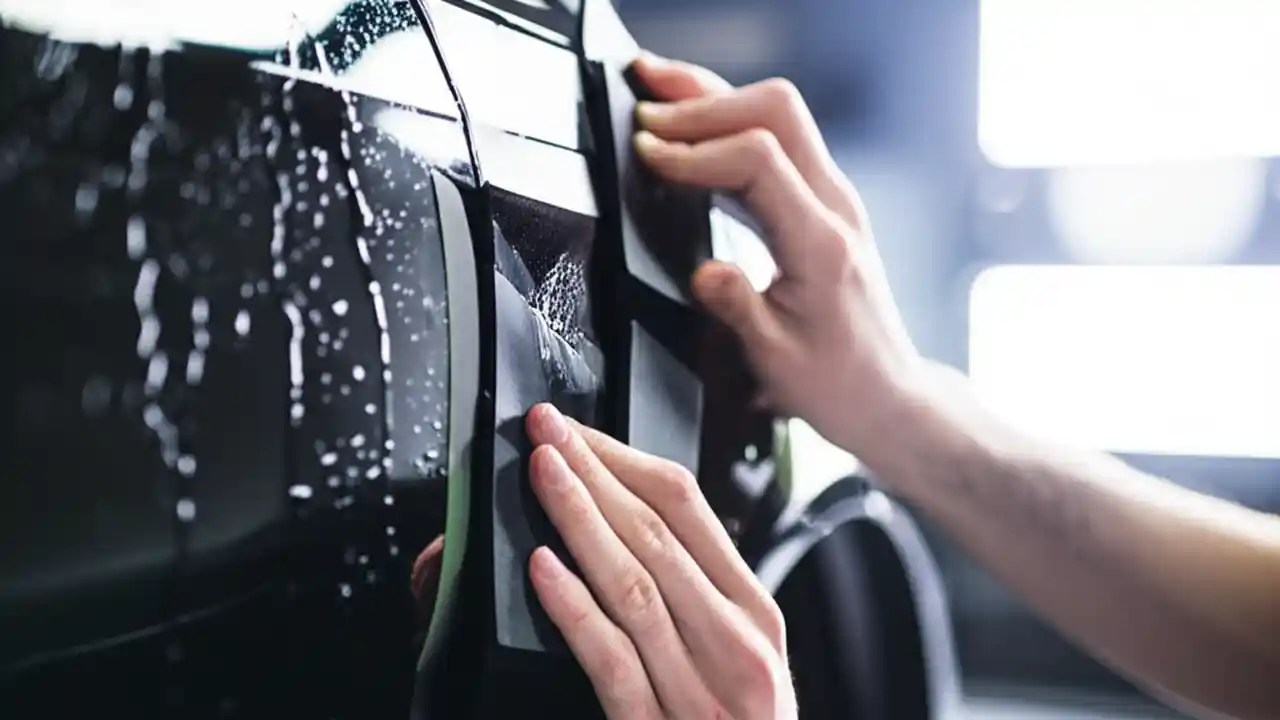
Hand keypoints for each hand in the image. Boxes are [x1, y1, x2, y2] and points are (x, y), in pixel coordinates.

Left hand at [525, 403, 795, 719]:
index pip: (688, 508)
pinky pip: (614, 664)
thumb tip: (617, 523)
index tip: (577, 429)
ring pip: (634, 586)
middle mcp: (738, 647)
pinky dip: (576, 611)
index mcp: (754, 614)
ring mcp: (702, 695)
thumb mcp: (737, 657)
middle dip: (594, 473)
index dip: (624, 459)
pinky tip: (543, 570)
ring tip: (541, 474)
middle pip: (655, 534)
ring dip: (579, 521)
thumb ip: (695, 596)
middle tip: (544, 430)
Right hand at [631, 54, 923, 458]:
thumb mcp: (776, 360)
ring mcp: (833, 196)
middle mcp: (835, 206)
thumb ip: (737, 309)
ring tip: (656, 89)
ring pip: (778, 114)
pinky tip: (692, 123)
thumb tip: (703, 270)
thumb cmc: (835, 381)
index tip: (648, 156)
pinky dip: (728, 120)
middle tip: (643, 110)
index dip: (696, 150)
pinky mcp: (821, 199)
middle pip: (775, 111)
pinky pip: (777, 137)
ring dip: (715, 98)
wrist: (885, 390)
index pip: (758, 160)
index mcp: (821, 244)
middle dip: (704, 102)